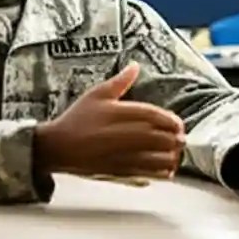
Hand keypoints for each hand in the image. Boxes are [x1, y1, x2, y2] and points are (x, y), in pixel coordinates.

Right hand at [33, 62, 185, 179]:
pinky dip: (160, 173)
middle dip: (174, 139)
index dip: (169, 120)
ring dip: (170, 157)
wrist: (58, 146)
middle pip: (157, 137)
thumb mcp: (96, 94)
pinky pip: (145, 173)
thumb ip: (120, 82)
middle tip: (181, 138)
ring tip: (176, 154)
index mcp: (117, 113)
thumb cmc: (77, 119)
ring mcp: (120, 154)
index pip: (151, 115)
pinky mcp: (117, 171)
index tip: (178, 124)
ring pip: (154, 158)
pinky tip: (167, 171)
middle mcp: (121, 134)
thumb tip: (135, 66)